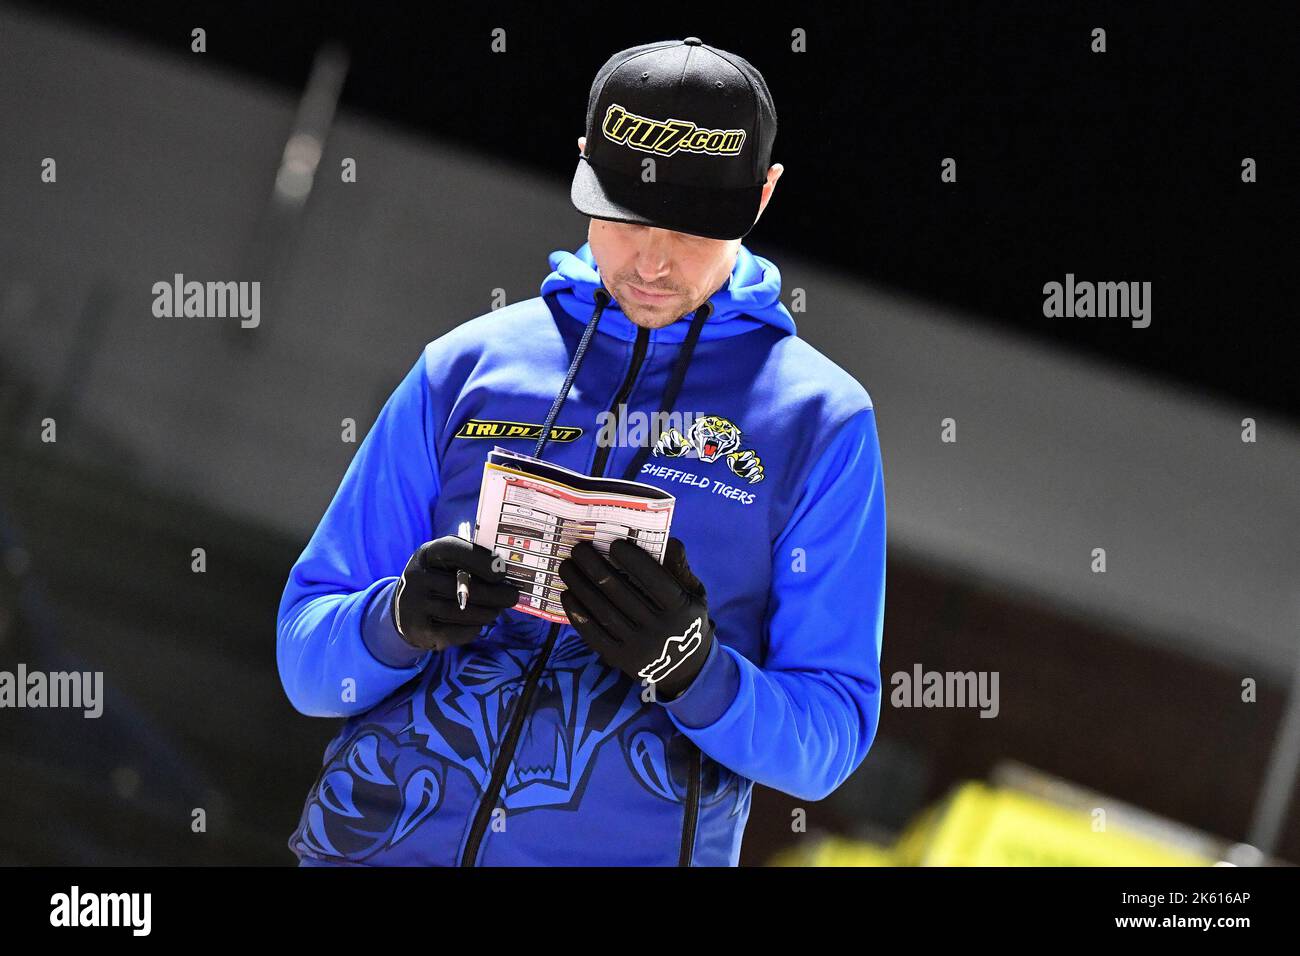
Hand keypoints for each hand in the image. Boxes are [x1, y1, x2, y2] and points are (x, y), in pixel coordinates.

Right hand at [391, 536, 518, 651]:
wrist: (404, 610)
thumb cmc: (437, 580)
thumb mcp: (445, 563)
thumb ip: (469, 561)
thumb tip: (505, 571)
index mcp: (426, 553)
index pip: (454, 550)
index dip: (481, 560)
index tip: (502, 572)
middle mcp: (416, 576)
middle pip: (465, 587)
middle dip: (495, 594)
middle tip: (512, 597)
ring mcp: (414, 604)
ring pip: (464, 611)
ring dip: (488, 613)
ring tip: (496, 611)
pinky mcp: (418, 629)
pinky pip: (456, 631)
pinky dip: (473, 628)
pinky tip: (478, 624)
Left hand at [558, 537, 714, 700]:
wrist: (685, 666)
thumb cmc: (686, 618)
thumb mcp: (693, 593)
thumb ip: (680, 567)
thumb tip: (669, 541)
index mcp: (681, 609)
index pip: (654, 581)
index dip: (634, 561)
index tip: (614, 544)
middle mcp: (659, 630)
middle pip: (621, 593)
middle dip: (595, 567)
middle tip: (579, 549)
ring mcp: (637, 647)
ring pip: (603, 612)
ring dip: (580, 586)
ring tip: (567, 567)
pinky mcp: (620, 659)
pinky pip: (594, 634)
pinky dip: (578, 613)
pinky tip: (567, 594)